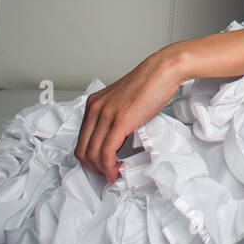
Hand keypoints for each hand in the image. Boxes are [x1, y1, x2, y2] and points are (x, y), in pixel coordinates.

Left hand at [74, 47, 186, 184]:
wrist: (162, 71)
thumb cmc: (148, 84)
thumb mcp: (122, 100)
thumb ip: (114, 116)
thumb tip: (116, 138)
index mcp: (94, 103)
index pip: (81, 139)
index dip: (89, 157)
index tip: (101, 164)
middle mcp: (95, 108)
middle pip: (82, 149)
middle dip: (93, 167)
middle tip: (107, 172)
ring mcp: (106, 115)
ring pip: (92, 154)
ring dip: (101, 170)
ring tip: (113, 172)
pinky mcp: (120, 121)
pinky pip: (106, 152)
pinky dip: (109, 167)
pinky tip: (116, 170)